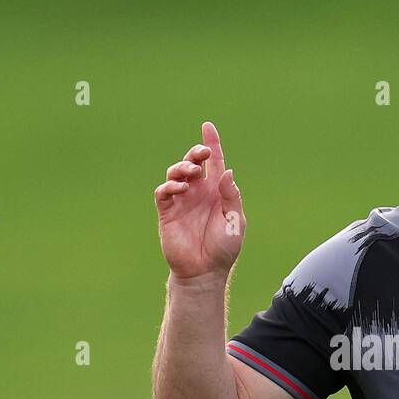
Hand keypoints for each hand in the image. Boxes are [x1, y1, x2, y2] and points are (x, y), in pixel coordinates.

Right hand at [154, 121, 245, 280]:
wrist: (205, 271)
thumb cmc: (223, 249)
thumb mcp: (234, 221)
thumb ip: (230, 196)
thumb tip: (227, 171)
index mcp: (216, 192)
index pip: (214, 163)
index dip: (211, 144)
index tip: (208, 126)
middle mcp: (198, 193)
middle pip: (193, 162)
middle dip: (196, 152)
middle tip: (203, 154)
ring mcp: (182, 201)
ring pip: (176, 173)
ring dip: (182, 167)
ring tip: (192, 172)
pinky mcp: (168, 212)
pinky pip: (164, 193)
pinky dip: (169, 186)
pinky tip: (179, 188)